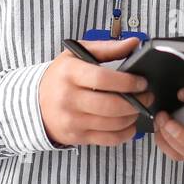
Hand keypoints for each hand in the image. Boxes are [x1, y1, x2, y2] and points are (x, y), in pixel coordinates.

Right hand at [39, 37, 153, 147]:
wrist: (36, 103)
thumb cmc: (61, 77)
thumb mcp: (77, 55)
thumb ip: (107, 48)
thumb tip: (133, 43)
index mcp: (70, 73)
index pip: (103, 79)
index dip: (127, 82)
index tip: (141, 82)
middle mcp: (68, 98)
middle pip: (110, 105)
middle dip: (136, 102)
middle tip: (147, 96)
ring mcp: (72, 120)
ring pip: (112, 124)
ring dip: (132, 117)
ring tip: (138, 108)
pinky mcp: (76, 137)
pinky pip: (108, 140)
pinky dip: (125, 133)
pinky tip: (129, 124)